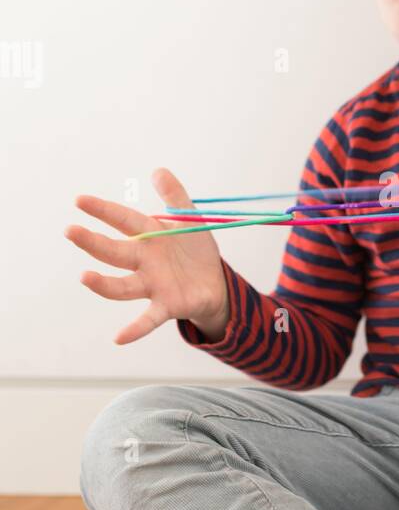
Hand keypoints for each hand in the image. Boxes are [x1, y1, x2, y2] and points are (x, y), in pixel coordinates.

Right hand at [64, 168, 229, 344]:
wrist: (216, 283)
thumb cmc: (195, 250)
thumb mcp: (190, 219)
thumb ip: (175, 197)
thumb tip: (158, 171)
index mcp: (150, 237)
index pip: (123, 220)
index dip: (103, 210)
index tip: (79, 200)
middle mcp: (145, 261)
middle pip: (116, 252)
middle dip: (93, 242)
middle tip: (71, 231)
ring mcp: (152, 285)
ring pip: (124, 286)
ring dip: (104, 284)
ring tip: (85, 277)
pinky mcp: (167, 306)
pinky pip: (148, 319)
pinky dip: (134, 329)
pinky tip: (118, 338)